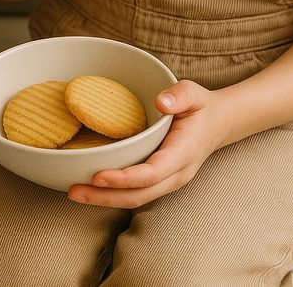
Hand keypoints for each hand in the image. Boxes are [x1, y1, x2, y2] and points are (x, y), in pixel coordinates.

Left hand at [67, 81, 232, 207]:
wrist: (218, 124)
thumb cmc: (201, 108)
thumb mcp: (194, 93)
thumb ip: (180, 96)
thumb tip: (161, 102)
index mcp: (184, 153)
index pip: (152, 173)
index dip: (125, 178)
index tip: (98, 176)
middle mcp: (176, 174)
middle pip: (139, 195)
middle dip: (106, 197)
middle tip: (74, 191)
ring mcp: (168, 181)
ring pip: (136, 199)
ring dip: (104, 200)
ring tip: (74, 193)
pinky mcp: (159, 182)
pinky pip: (136, 193)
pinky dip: (112, 194)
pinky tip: (89, 188)